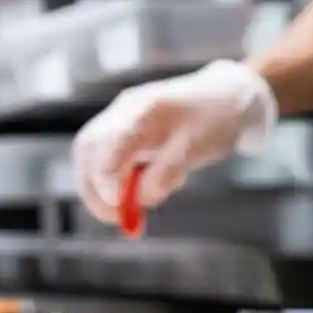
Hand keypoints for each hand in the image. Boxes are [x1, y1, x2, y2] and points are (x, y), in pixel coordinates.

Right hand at [72, 60, 277, 223]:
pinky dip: (108, 177)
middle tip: (112, 217)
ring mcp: (118, 116)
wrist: (224, 95)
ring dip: (96, 185)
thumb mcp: (198, 149)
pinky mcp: (119, 127)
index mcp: (147, 109)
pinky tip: (131, 188)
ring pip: (89, 152)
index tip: (116, 205)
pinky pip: (101, 154)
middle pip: (88, 148)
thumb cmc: (214, 119)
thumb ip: (168, 173)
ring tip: (122, 209)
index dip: (107, 176)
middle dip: (92, 187)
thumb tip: (142, 198)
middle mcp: (124, 109)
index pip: (113, 143)